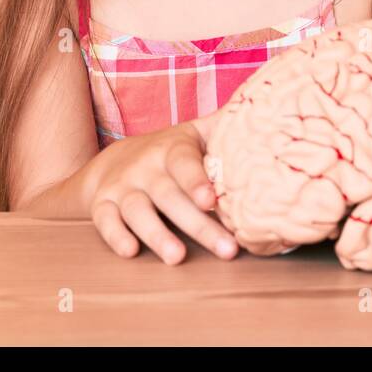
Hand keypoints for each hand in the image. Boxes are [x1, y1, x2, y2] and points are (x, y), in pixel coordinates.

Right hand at [81, 111, 237, 264]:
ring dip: (157, 235)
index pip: (184, 163)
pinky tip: (130, 252)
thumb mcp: (194, 135)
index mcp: (171, 150)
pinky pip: (105, 222)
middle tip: (226, 249)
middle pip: (170, 196)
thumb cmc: (169, 153)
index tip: (212, 199)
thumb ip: (224, 128)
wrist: (113, 161)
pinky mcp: (102, 207)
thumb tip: (268, 113)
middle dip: (198, 224)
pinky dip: (115, 236)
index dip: (197, 181)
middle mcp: (145, 168)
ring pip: (137, 211)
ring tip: (178, 258)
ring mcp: (122, 188)